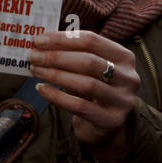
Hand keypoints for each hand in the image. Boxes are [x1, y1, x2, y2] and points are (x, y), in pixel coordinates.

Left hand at [28, 31, 140, 158]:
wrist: (108, 123)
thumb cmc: (96, 87)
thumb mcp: (92, 68)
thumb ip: (75, 53)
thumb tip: (42, 42)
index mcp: (124, 57)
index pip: (92, 40)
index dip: (63, 39)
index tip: (39, 40)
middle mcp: (128, 78)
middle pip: (88, 61)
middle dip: (56, 57)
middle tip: (33, 56)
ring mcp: (122, 100)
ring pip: (85, 84)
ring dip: (55, 75)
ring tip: (35, 70)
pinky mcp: (111, 120)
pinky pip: (79, 106)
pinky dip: (57, 96)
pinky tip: (41, 88)